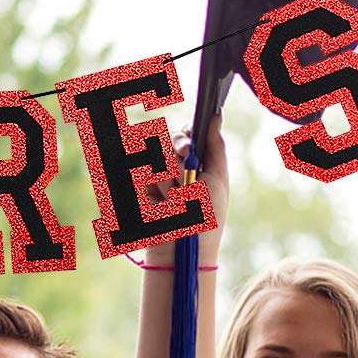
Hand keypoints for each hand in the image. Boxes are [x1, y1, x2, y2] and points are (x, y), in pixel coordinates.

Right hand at [141, 116, 227, 264]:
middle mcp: (173, 165)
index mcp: (195, 162)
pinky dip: (157, 181)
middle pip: (168, 135)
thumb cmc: (207, 216)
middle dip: (178, 149)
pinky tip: (164, 197)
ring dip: (170, 173)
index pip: (186, 133)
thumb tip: (215, 114)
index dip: (187, 136)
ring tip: (177, 195)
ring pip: (156, 150)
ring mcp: (155, 174)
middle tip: (186, 165)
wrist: (182, 243)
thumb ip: (215, 145)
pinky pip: (144, 167)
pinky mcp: (139, 183)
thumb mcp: (218, 177)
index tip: (191, 148)